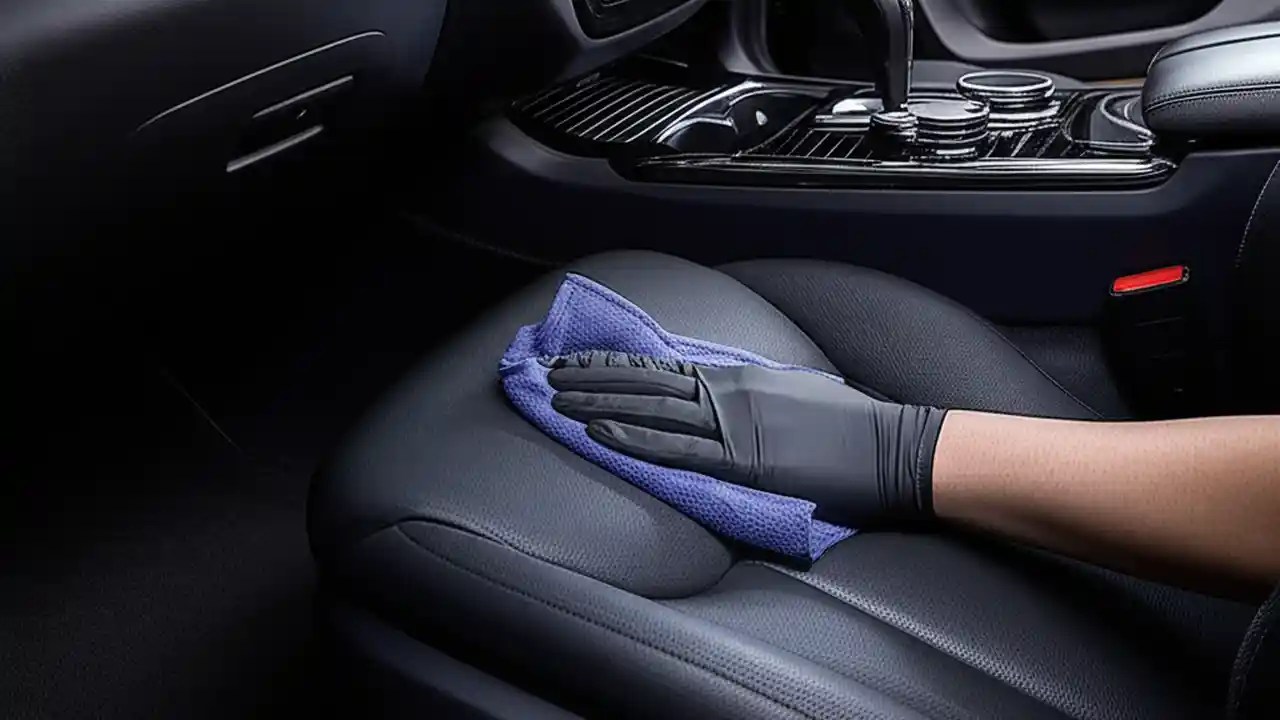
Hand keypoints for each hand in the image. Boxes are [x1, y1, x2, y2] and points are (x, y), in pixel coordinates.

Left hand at [548, 351, 947, 525]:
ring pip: (649, 406)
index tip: (576, 361)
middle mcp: (727, 392)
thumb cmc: (852, 426)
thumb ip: (752, 397)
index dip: (613, 365)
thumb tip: (726, 399)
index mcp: (738, 378)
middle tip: (544, 373)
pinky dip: (633, 436)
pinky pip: (676, 448)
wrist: (893, 446)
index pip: (661, 367)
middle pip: (644, 381)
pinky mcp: (742, 460)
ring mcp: (732, 424)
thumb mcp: (794, 396)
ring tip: (554, 398)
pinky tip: (599, 432)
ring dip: (597, 401)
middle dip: (590, 377)